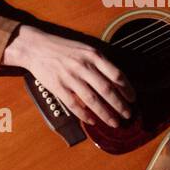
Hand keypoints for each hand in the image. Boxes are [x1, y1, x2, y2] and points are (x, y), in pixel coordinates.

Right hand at [1, 25, 135, 127]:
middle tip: (128, 115)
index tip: (133, 99)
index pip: (116, 74)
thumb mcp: (85, 49)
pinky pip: (74, 104)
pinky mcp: (58, 86)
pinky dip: (84, 115)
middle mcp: (83, 66)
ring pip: (92, 100)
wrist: (36, 47)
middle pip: (107, 89)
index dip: (127, 89)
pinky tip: (92, 121)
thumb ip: (100, 63)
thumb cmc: (63, 48)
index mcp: (93, 55)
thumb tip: (117, 80)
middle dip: (120, 105)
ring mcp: (70, 77)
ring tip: (114, 122)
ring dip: (105, 113)